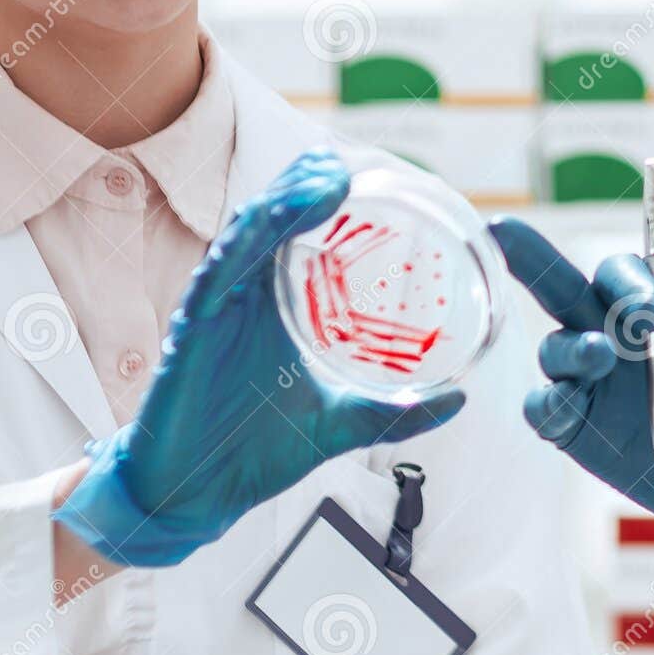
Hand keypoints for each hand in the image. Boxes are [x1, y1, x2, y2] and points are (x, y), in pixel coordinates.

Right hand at [53, 150, 467, 566]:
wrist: (199, 495)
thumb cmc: (255, 453)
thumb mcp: (341, 424)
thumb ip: (395, 410)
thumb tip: (460, 398)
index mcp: (274, 309)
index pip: (300, 238)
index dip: (328, 202)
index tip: (373, 178)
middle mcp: (244, 298)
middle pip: (274, 221)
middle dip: (307, 183)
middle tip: (347, 159)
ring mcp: (217, 306)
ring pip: (249, 232)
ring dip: (286, 198)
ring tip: (327, 176)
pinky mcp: (193, 324)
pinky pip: (221, 267)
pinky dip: (252, 236)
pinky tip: (280, 215)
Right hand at [488, 218, 653, 552]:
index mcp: (651, 309)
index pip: (619, 273)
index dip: (628, 282)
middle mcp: (610, 336)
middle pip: (557, 286)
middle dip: (528, 255)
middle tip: (501, 230)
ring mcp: (589, 383)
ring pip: (553, 348)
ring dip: (570, 348)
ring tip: (601, 357)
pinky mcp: (577, 429)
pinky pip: (544, 408)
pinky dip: (548, 402)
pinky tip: (567, 402)